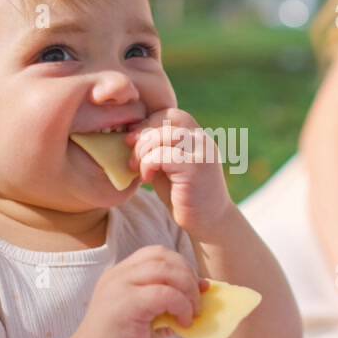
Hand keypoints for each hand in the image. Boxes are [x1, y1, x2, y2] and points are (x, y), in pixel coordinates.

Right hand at [74, 245, 208, 337]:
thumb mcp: (153, 318)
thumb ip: (172, 302)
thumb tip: (203, 288)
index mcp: (122, 274)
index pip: (156, 253)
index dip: (181, 265)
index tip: (195, 286)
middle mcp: (119, 275)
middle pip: (163, 257)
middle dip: (188, 275)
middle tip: (197, 301)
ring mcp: (120, 286)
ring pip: (165, 270)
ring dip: (188, 289)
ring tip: (193, 312)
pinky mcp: (126, 303)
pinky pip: (164, 293)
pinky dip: (181, 305)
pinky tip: (183, 322)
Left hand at [126, 108, 233, 236]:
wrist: (208, 223)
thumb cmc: (183, 195)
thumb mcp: (166, 166)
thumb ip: (156, 148)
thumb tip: (129, 133)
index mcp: (197, 136)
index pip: (171, 114)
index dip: (148, 123)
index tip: (133, 141)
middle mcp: (203, 140)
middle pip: (166, 120)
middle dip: (142, 136)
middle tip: (132, 157)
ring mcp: (201, 152)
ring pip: (163, 136)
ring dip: (143, 151)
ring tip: (138, 168)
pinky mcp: (196, 168)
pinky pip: (162, 155)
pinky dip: (148, 165)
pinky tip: (147, 178)